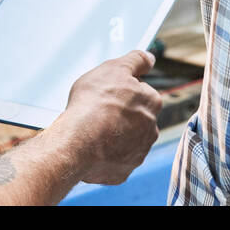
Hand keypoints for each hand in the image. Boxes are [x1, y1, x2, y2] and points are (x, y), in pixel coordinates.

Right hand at [56, 50, 162, 184]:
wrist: (77, 141)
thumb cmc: (94, 102)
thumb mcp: (114, 68)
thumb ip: (136, 60)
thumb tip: (149, 58)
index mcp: (152, 102)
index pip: (140, 91)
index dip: (121, 90)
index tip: (107, 93)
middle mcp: (151, 129)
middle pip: (135, 117)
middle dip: (120, 114)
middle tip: (99, 111)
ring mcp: (138, 152)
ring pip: (127, 139)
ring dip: (115, 135)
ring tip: (93, 130)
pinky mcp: (124, 171)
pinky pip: (116, 160)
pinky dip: (106, 155)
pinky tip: (92, 147)